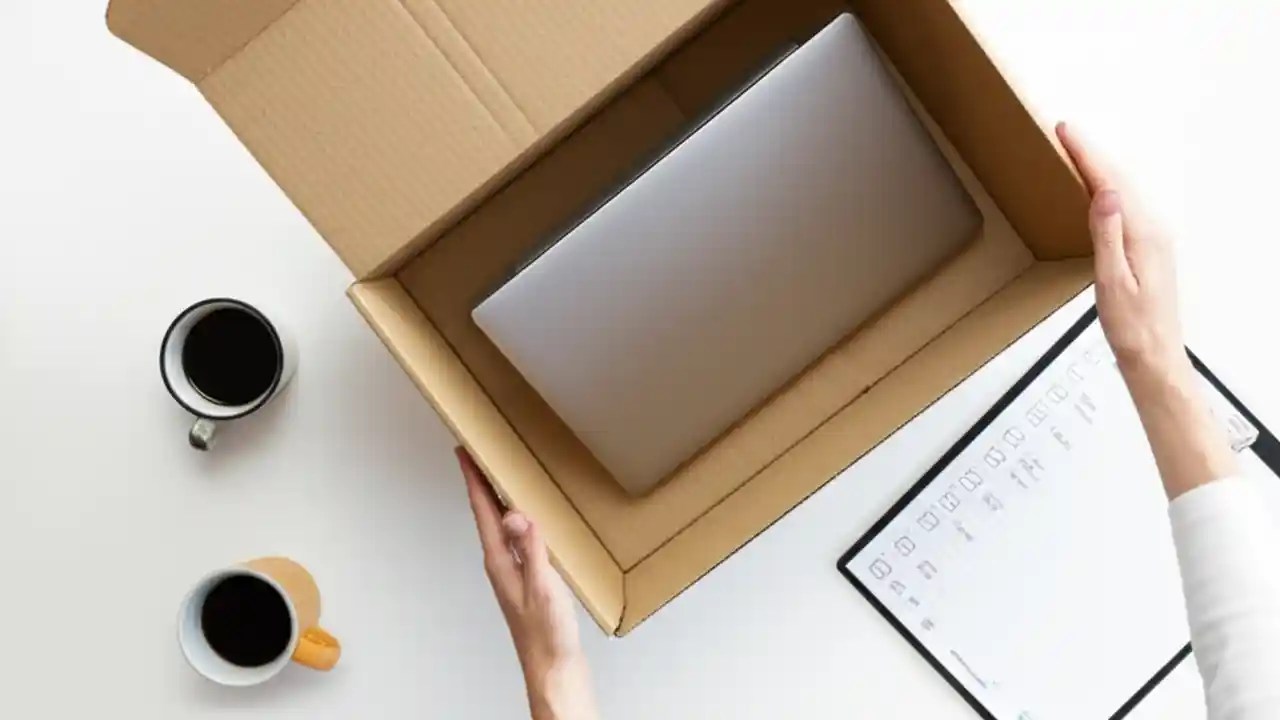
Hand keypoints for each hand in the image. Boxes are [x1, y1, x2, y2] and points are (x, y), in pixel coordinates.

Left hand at [457, 447, 598, 719]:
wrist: (553, 668)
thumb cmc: (548, 634)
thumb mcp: (543, 586)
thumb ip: (530, 548)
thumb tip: (514, 514)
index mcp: (500, 561)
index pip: (483, 511)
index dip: (473, 479)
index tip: (464, 452)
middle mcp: (500, 564)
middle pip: (486, 514)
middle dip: (480, 483)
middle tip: (476, 455)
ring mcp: (511, 573)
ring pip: (499, 526)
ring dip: (495, 500)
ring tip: (496, 477)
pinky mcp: (524, 580)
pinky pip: (514, 540)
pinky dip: (515, 520)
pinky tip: (526, 520)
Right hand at [1055, 122, 1190, 386]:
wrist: (1154, 355)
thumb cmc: (1130, 326)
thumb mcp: (1112, 281)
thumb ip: (1108, 235)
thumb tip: (1107, 192)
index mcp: (1143, 233)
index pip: (1111, 182)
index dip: (1086, 153)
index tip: (1066, 130)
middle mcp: (1154, 229)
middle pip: (1121, 179)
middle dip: (1092, 152)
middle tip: (1065, 132)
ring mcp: (1155, 237)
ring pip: (1125, 190)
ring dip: (1101, 167)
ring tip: (1076, 152)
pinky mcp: (1150, 247)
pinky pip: (1128, 206)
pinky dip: (1109, 188)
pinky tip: (1097, 190)